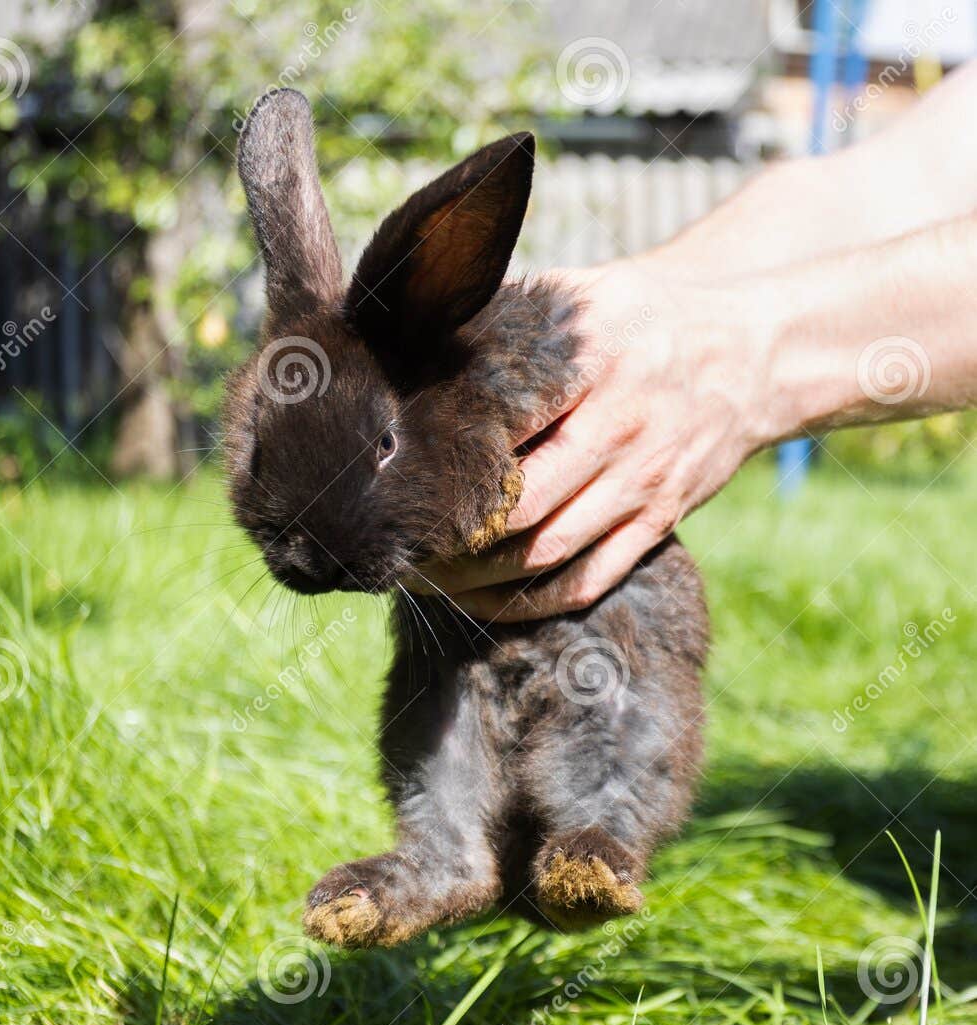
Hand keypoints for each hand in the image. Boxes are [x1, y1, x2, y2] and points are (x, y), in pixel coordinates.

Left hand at [415, 258, 770, 621]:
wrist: (751, 350)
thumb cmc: (641, 318)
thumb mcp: (582, 295)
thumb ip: (509, 324)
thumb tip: (413, 344)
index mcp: (595, 363)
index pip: (505, 426)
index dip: (445, 466)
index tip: (397, 482)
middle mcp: (622, 428)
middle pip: (519, 505)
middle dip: (451, 536)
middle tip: (399, 543)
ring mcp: (644, 482)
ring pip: (547, 554)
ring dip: (478, 578)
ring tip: (425, 577)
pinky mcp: (660, 522)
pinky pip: (588, 581)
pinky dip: (530, 604)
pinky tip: (482, 603)